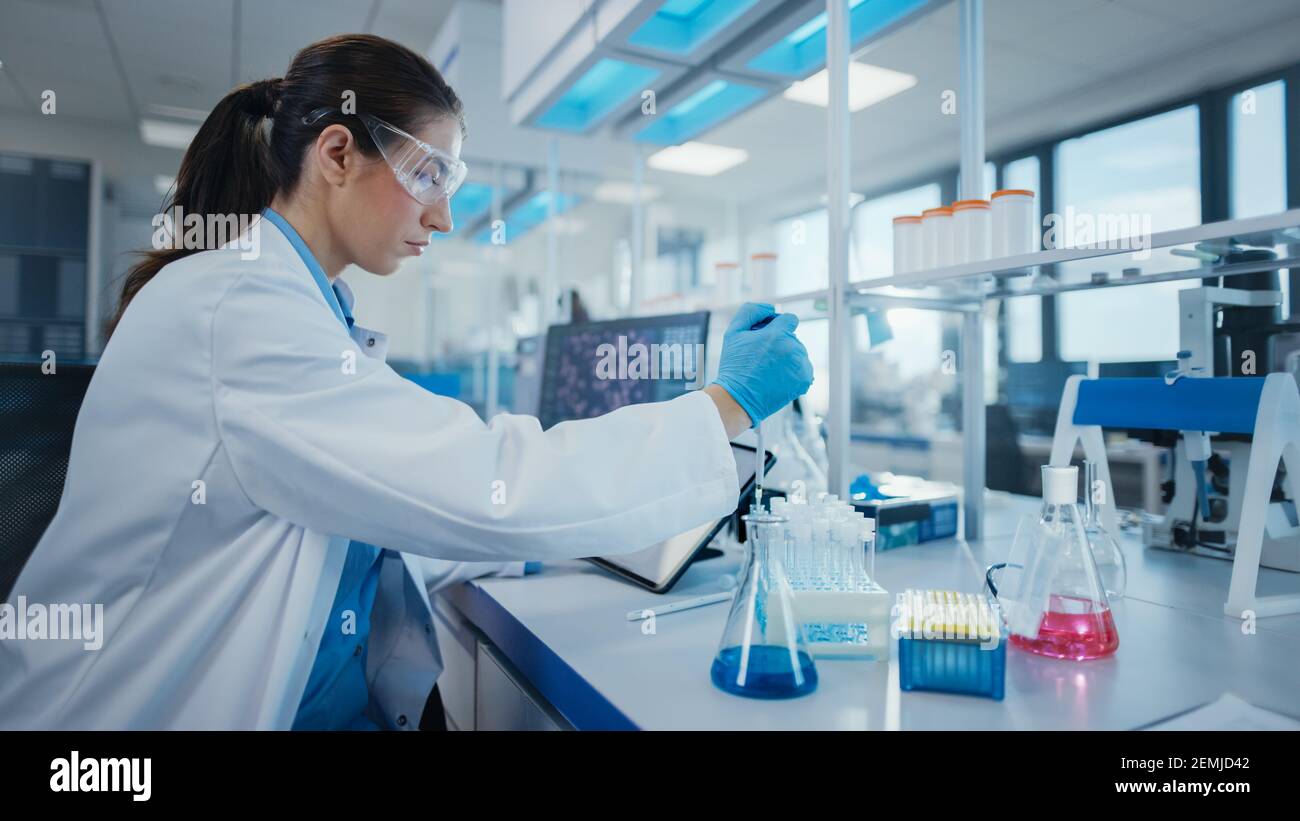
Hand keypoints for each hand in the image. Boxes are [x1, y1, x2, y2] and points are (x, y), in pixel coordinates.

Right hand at [711, 303, 813, 426]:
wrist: (737, 399)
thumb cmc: (734, 366)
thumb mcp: (733, 332)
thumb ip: (751, 311)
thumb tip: (772, 307)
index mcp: (777, 334)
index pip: (790, 319)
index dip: (778, 326)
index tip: (768, 337)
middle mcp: (792, 348)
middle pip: (793, 338)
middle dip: (780, 344)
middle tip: (763, 358)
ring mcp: (800, 366)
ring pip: (799, 354)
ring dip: (788, 359)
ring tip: (769, 370)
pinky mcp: (804, 381)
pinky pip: (804, 370)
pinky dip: (794, 373)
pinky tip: (778, 378)